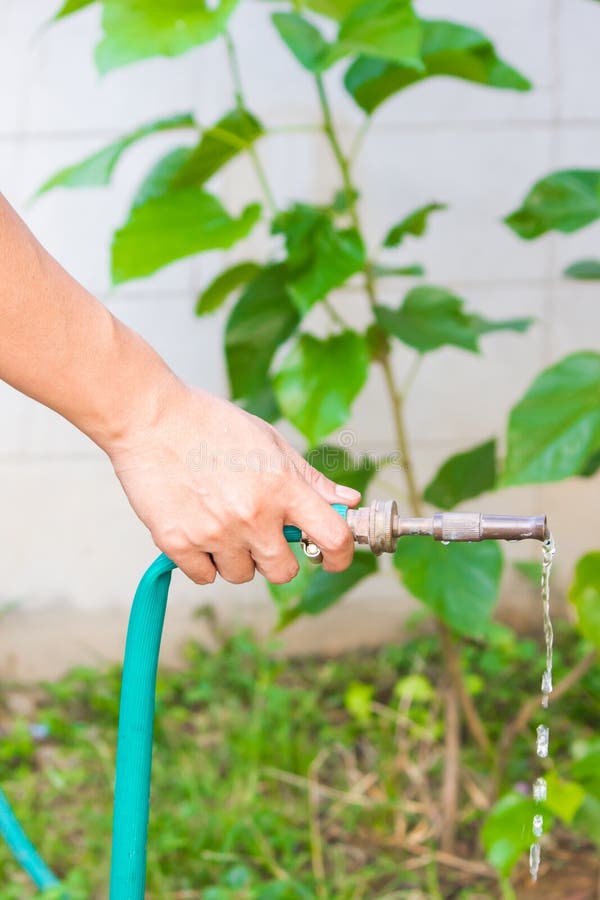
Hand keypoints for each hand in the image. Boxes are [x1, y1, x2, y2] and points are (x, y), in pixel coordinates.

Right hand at [106, 378, 360, 584]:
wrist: (150, 419)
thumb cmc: (211, 425)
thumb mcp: (271, 443)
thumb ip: (311, 480)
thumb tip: (347, 503)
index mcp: (282, 487)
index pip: (333, 538)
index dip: (340, 555)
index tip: (333, 558)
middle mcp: (252, 515)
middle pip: (284, 571)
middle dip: (277, 557)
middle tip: (260, 532)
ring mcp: (214, 532)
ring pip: (241, 575)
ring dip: (237, 557)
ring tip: (220, 520)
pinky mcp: (178, 543)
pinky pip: (205, 576)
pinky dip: (203, 560)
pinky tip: (197, 527)